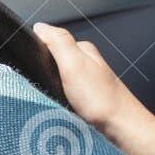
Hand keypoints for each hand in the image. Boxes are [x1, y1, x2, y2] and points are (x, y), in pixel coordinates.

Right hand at [33, 23, 154, 154]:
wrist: (121, 127)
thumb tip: (40, 26)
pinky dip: (58, 98)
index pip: (51, 40)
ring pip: (58, 78)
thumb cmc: (101, 99)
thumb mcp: (74, 64)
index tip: (32, 66)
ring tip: (47, 97)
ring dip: (49, 86)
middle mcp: (86, 63)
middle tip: (39, 85)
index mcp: (82, 50)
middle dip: (42, 71)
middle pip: (53, 60)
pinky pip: (64, 93)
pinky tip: (58, 105)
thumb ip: (58, 42)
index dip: (37, 51)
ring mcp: (86, 81)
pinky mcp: (86, 98)